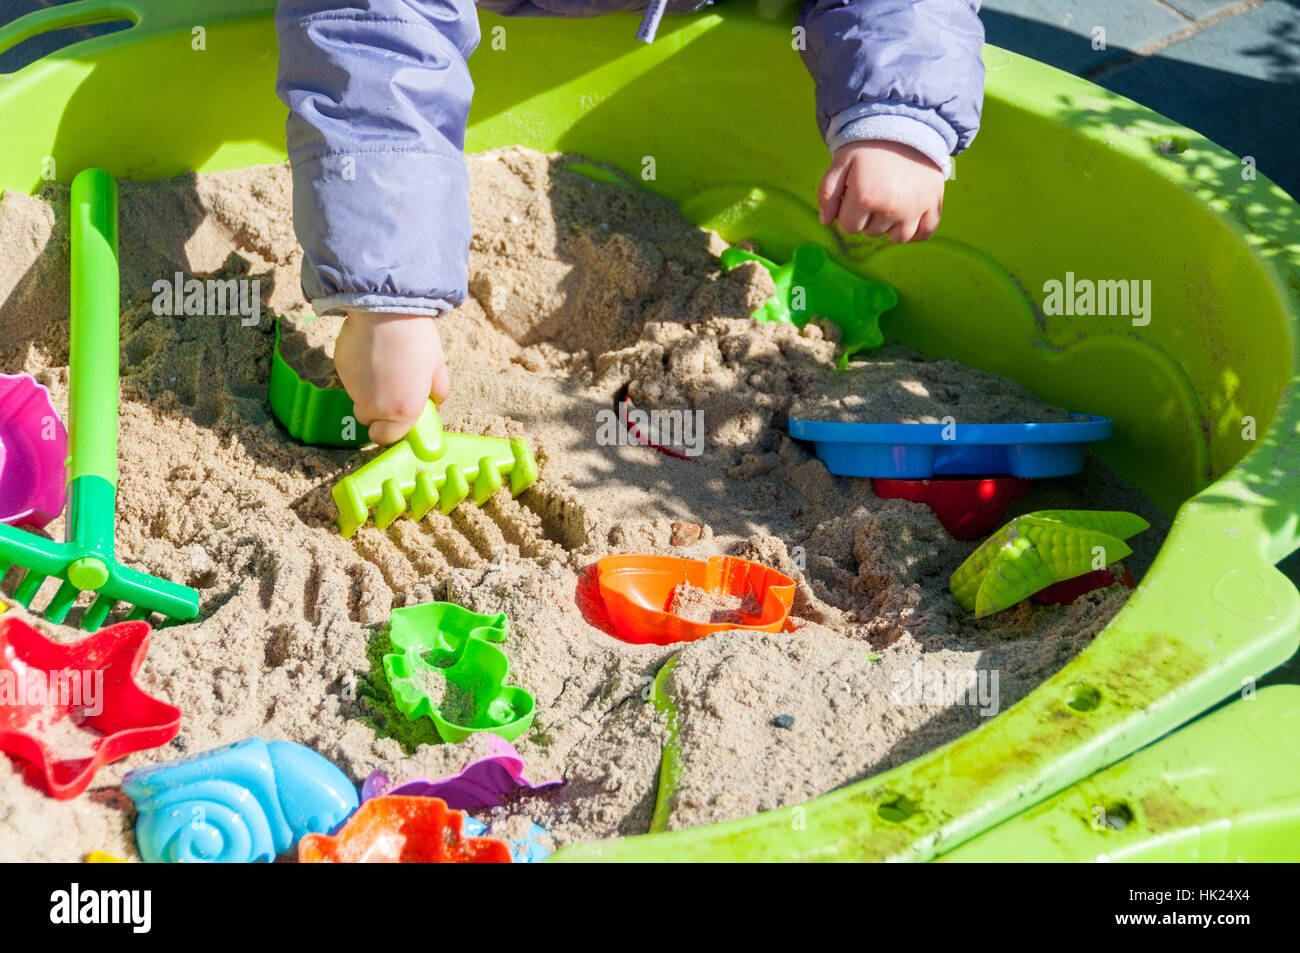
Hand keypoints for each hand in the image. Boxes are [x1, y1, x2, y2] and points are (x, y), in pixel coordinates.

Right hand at [334, 311, 450, 444]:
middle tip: (393, 387)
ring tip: (385, 362)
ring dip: (369, 389)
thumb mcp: (437, 367)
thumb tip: (435, 401)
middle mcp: (374, 406)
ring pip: (358, 398)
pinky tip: (372, 351)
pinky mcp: (340, 369)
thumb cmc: (416, 340)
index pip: (386, 438)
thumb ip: (438, 391)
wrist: (386, 310)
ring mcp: (353, 389)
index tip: (398, 418)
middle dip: (378, 411)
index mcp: (402, 411)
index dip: (391, 430)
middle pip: (369, 420)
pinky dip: (358, 371)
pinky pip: (349, 378)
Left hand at [818, 140, 944, 242]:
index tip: (854, 194)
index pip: (848, 227)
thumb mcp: (840, 164)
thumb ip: (827, 193)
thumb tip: (825, 221)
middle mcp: (892, 207)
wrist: (904, 123)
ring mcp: (915, 207)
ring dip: (890, 225)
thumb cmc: (868, 146)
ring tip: (890, 201)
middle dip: (868, 217)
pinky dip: (917, 231)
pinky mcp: (933, 203)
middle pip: (871, 232)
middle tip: (874, 190)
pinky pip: (925, 233)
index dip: (847, 212)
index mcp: (865, 197)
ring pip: (897, 237)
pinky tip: (908, 218)